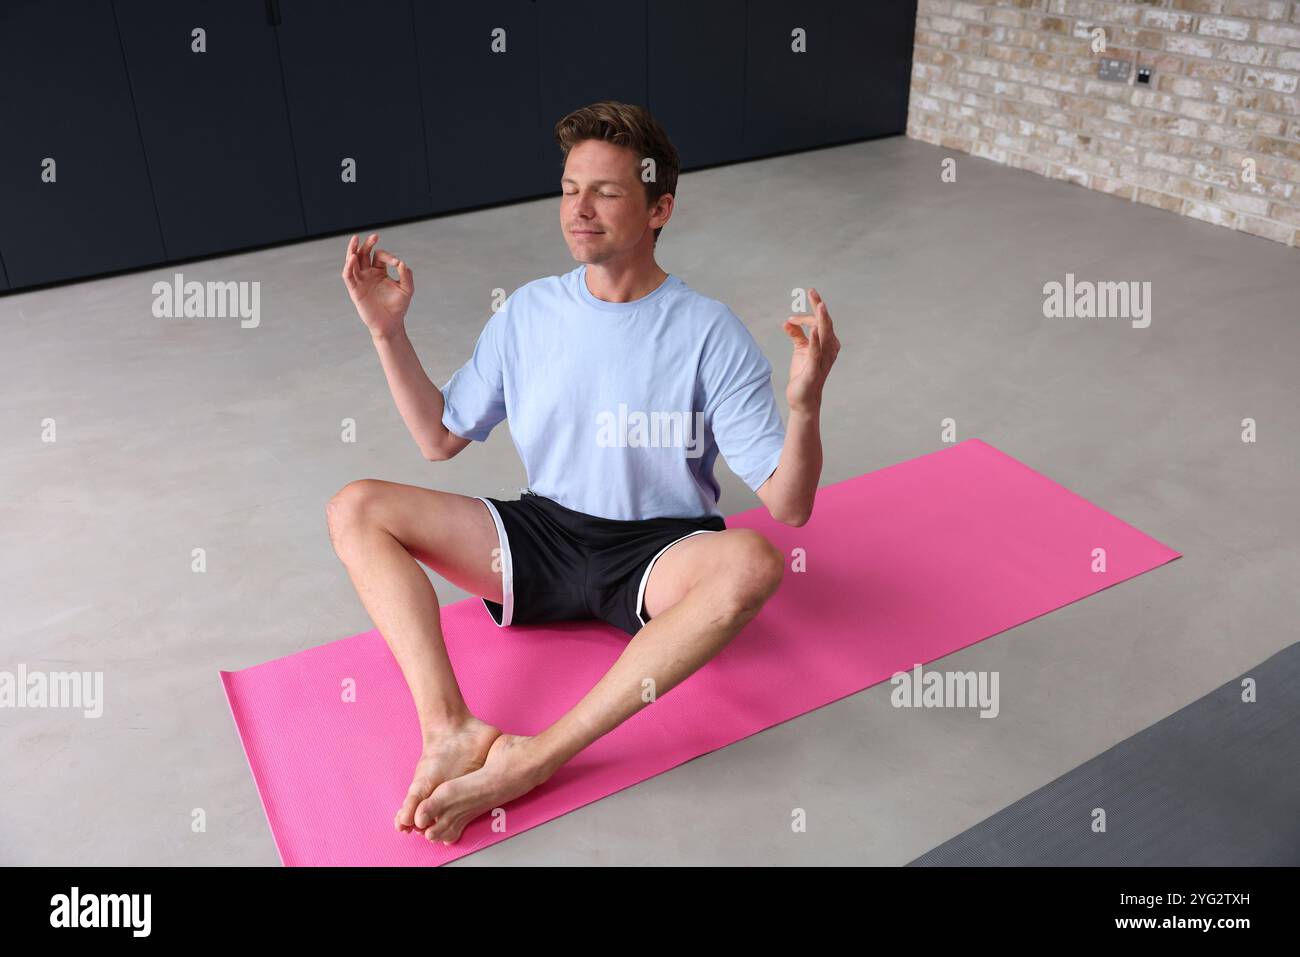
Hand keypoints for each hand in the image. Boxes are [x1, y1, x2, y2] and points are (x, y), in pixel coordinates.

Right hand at [341, 233, 413, 339]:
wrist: (390, 324)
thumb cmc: (399, 307)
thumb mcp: (407, 289)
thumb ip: (406, 275)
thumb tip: (401, 262)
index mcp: (379, 271)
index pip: (380, 256)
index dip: (388, 256)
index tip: (396, 263)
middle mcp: (368, 274)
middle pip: (364, 254)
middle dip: (367, 244)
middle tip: (375, 236)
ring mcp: (360, 281)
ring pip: (353, 261)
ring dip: (353, 250)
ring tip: (356, 239)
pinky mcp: (355, 290)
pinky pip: (348, 276)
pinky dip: (349, 266)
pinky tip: (353, 258)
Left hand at [782, 287, 839, 413]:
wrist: (803, 398)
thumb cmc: (804, 373)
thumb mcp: (800, 350)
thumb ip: (796, 335)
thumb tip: (787, 322)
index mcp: (827, 344)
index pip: (820, 322)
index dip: (805, 317)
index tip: (791, 320)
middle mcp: (829, 350)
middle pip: (826, 323)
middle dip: (819, 306)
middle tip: (812, 291)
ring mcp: (823, 359)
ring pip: (825, 335)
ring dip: (821, 319)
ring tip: (819, 305)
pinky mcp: (814, 369)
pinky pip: (816, 352)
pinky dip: (815, 340)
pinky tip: (813, 329)